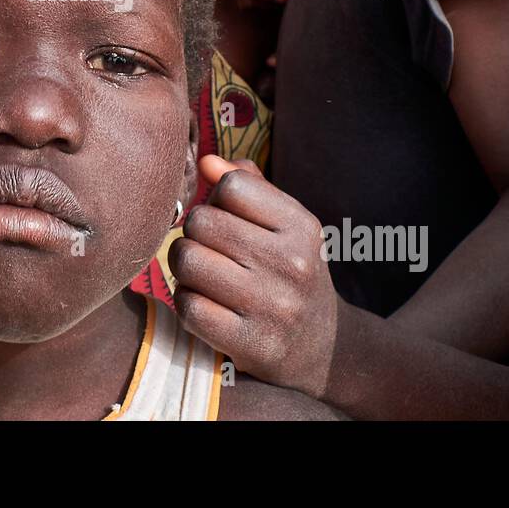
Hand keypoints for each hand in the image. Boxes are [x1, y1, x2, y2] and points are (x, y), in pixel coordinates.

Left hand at [170, 155, 337, 394]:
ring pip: (188, 262)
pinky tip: (204, 304)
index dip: (216, 199)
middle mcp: (292, 264)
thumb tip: (206, 162)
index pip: (231, 186)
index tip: (224, 218)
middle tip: (206, 249)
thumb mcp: (285, 225)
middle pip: (201, 222)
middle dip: (193, 233)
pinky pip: (188, 307)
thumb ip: (247, 185)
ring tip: (201, 274)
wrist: (324, 346)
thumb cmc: (290, 270)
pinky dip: (186, 302)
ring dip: (184, 267)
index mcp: (302, 227)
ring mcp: (272, 306)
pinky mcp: (250, 343)